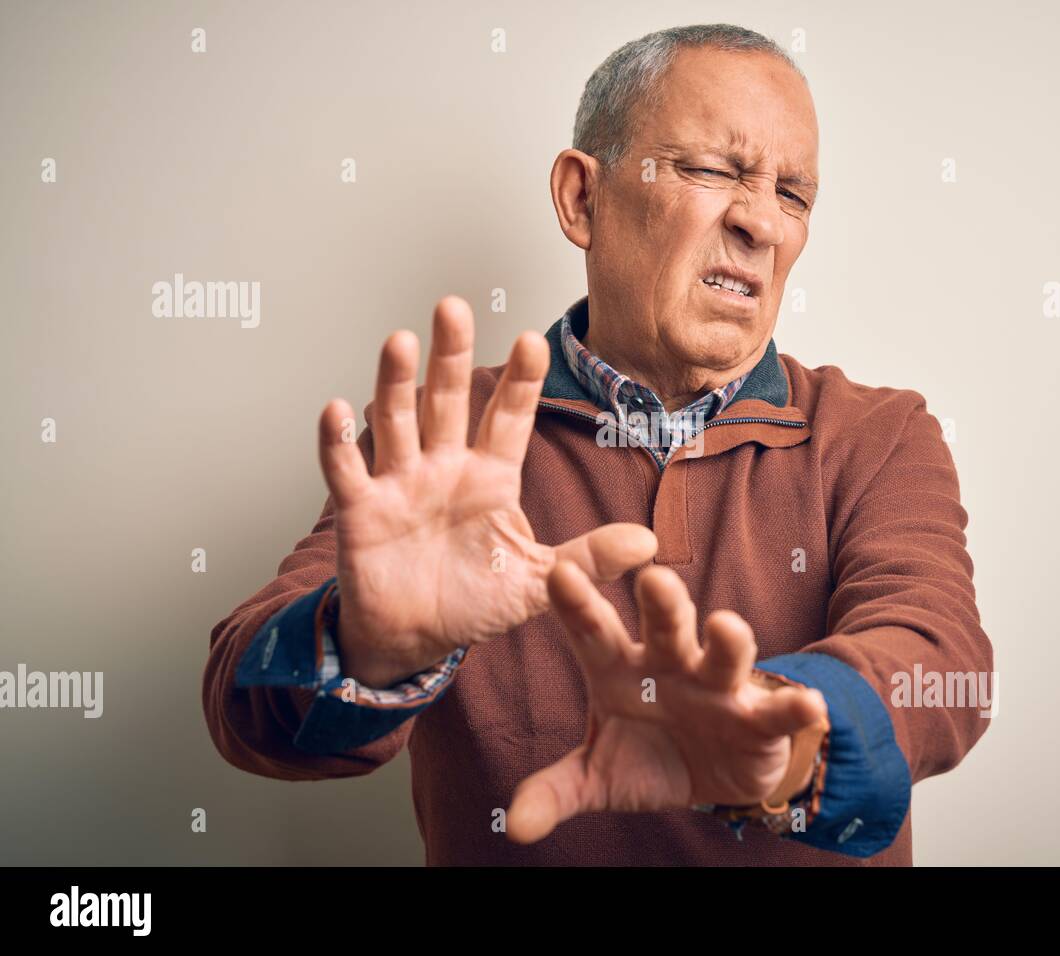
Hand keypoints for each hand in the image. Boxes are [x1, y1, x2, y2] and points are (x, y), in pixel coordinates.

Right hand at [318, 296, 656, 687]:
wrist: (414, 638)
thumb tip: (648, 542)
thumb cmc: (473, 600)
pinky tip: (338, 408)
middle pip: (448, 401)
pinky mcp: (363, 512)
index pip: (508, 418)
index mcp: (490, 477)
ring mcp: (400, 484)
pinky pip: (347, 471)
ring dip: (396, 383)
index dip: (519, 382)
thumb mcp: (539, 580)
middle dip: (451, 355)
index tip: (533, 340)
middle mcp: (444, 468)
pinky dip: (337, 442)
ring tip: (400, 341)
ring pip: (398, 422)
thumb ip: (588, 558)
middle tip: (454, 307)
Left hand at [505, 560, 828, 842]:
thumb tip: (514, 826)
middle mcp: (670, 665)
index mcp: (620, 669)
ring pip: (725, 656)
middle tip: (653, 578)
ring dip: (729, 641)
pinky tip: (808, 703)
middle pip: (664, 628)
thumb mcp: (597, 777)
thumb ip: (557, 791)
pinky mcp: (760, 719)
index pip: (592, 631)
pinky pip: (778, 710)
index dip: (575, 604)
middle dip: (662, 604)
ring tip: (726, 625)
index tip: (555, 572)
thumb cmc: (646, 756)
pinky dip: (794, 706)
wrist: (713, 776)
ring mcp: (718, 688)